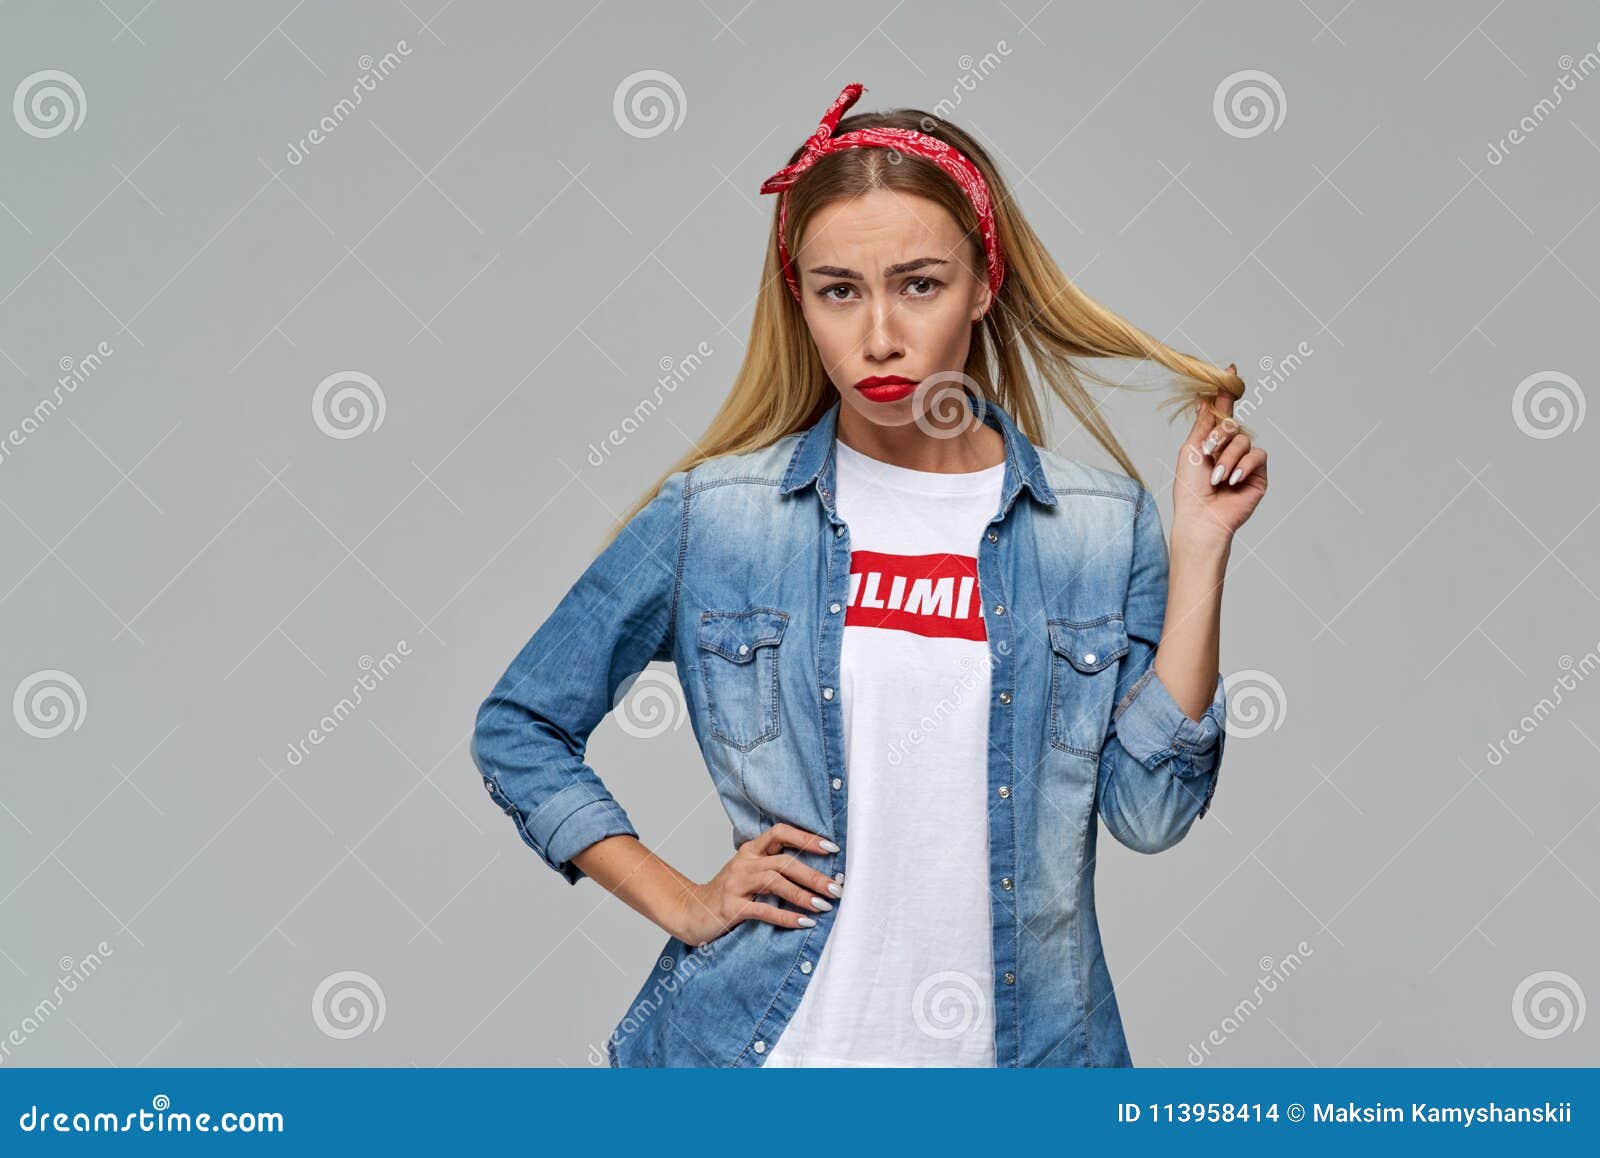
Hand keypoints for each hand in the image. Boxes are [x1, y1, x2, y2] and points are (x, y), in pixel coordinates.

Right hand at [670, 823, 843, 946]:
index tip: (832, 848)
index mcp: (750, 851)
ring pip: (775, 882)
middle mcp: (744, 863)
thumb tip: (818, 873)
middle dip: (813, 875)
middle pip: (784, 861)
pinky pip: (763, 910)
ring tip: (824, 906)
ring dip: (803, 894)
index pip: (780, 832)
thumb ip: (775, 869)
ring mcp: (736, 884)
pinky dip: (786, 916)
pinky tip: (804, 922)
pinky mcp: (731, 907)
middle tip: (836, 888)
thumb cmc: (729, 894)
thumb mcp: (750, 874)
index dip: (806, 838)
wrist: (691, 912)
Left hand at [1172, 363, 1267, 549]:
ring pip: (1245, 440)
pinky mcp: (1258, 474)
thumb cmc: (1190, 489)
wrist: (1201, 517)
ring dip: (1228, 456)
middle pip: (1234, 424)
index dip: (1226, 392)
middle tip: (1207, 450)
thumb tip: (1206, 398)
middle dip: (1220, 434)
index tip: (1230, 369)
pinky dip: (1243, 465)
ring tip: (1217, 476)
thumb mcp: (1191, 451)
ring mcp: (1245, 462)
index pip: (1222, 413)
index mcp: (1211, 442)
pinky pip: (1258, 456)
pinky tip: (1232, 480)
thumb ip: (1203, 425)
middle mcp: (1230, 450)